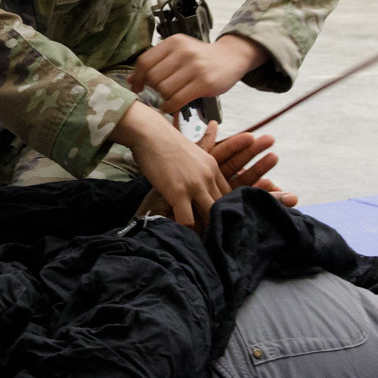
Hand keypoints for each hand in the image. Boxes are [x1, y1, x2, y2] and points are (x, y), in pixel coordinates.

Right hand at [112, 103, 227, 229]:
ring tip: (203, 244)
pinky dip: (189, 232)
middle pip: (223, 207)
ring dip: (207, 231)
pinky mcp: (179, 192)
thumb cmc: (164, 141)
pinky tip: (185, 238)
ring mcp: (195, 185)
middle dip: (221, 224)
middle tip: (217, 238)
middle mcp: (208, 177)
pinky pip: (188, 220)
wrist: (149, 133)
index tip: (221, 223)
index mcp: (212, 167)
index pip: (228, 194)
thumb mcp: (191, 149)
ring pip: (210, 216)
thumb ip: (201, 161)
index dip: (225, 210)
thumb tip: (202, 164)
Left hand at [129, 34, 264, 115]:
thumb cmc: (200, 57)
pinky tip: (170, 106)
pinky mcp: (204, 82)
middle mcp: (183, 52)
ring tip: (167, 97)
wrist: (231, 57)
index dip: (137, 77)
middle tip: (157, 92)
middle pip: (153, 77)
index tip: (137, 87)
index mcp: (173, 42)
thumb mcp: (178, 52)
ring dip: (162, 98)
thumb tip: (131, 80)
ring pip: (164, 89)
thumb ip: (156, 63)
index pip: (145, 61)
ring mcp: (195, 67)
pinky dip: (169, 106)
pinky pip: (177, 99)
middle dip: (152, 88)